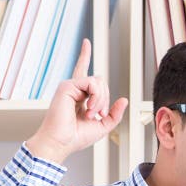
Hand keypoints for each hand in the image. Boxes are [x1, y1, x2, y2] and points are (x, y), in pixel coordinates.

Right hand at [25, 39, 128, 164]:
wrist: (61, 143)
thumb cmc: (76, 137)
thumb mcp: (102, 127)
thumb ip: (114, 114)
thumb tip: (124, 100)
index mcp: (80, 96)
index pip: (84, 72)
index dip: (84, 56)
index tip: (86, 42)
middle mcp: (74, 89)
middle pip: (100, 81)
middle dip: (105, 99)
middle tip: (98, 115)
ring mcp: (70, 86)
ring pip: (98, 81)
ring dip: (101, 100)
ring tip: (92, 114)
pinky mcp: (67, 86)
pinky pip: (92, 83)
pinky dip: (96, 97)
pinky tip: (89, 109)